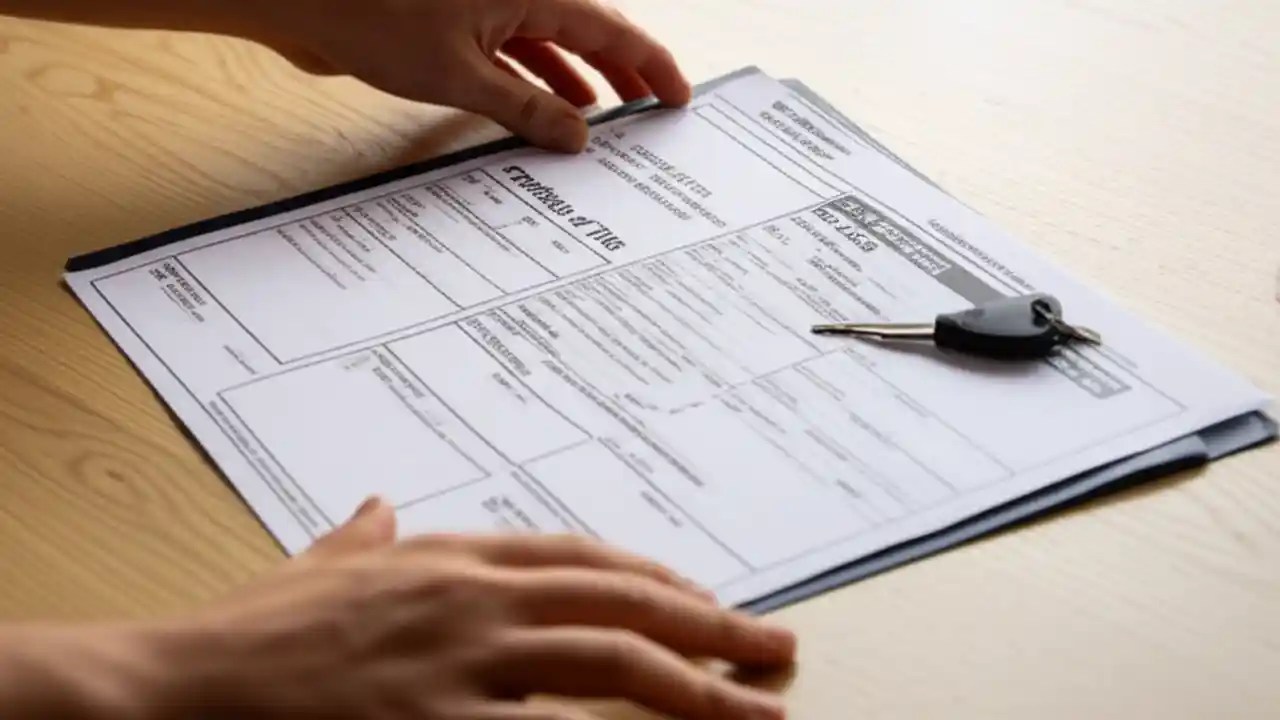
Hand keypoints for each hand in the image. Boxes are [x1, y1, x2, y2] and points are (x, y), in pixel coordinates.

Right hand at [149, 496, 794, 719]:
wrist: (171, 689)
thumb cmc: (242, 640)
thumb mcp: (311, 574)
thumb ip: (359, 541)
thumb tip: (379, 507)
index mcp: (447, 560)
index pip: (579, 559)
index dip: (654, 579)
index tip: (704, 601)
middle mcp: (471, 600)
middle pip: (620, 604)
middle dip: (710, 628)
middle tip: (777, 648)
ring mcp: (461, 663)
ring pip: (610, 665)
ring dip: (698, 690)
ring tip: (762, 712)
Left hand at [252, 0, 691, 151]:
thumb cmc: (374, 20)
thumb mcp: (460, 77)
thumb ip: (526, 110)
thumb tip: (577, 137)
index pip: (609, 28)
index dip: (649, 63)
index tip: (678, 96)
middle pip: (587, 33)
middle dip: (622, 73)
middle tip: (651, 113)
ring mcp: (488, 7)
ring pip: (552, 45)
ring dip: (578, 81)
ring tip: (605, 122)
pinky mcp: (460, 23)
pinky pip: (515, 53)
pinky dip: (535, 83)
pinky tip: (548, 113)